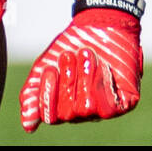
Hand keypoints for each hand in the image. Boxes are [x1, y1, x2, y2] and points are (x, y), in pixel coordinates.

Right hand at [20, 8, 141, 131]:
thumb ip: (33, 93)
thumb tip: (26, 125)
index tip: (50, 70)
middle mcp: (84, 112)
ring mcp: (105, 109)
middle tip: (70, 57)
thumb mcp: (46, 67)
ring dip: (84, 76)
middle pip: (69, 112)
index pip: (51, 116)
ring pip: (87, 108)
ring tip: (86, 55)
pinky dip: (100, 81)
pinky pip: (108, 106)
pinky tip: (101, 65)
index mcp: (63, 105)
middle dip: (68, 80)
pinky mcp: (124, 103)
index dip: (49, 96)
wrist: (97, 25)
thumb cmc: (70, 45)